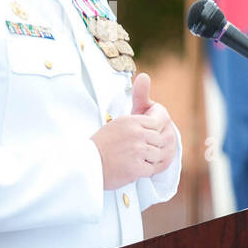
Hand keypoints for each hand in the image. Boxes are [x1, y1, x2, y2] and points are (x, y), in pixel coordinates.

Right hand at [90, 73, 175, 189]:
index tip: (150, 134)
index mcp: (132, 120)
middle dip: (154, 146)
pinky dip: (144, 170)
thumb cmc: (103, 144)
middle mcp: (136, 133)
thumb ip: (138, 103)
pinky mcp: (136, 168)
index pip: (160, 120)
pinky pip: (152, 169)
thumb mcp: (119, 120)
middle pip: (161, 139)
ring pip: (158, 155)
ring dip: (149, 160)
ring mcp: (137, 151)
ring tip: (136, 160)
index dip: (159, 128)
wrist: (86, 165)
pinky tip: (133, 168)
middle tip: (142, 150)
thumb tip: (145, 76)